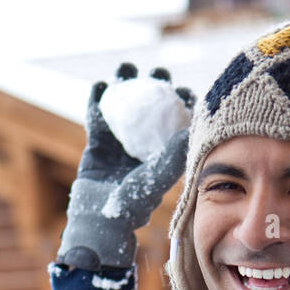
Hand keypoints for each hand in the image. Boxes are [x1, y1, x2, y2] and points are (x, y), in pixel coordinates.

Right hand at [56, 65, 195, 273]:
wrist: (100, 222)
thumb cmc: (133, 207)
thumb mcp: (156, 179)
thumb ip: (172, 156)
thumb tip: (191, 129)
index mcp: (163, 158)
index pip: (176, 126)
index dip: (182, 106)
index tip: (186, 90)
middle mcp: (144, 150)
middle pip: (152, 111)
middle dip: (156, 88)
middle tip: (159, 72)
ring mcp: (120, 147)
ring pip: (124, 109)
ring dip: (126, 86)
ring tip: (128, 67)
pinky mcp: (98, 147)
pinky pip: (98, 119)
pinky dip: (98, 101)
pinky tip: (102, 84)